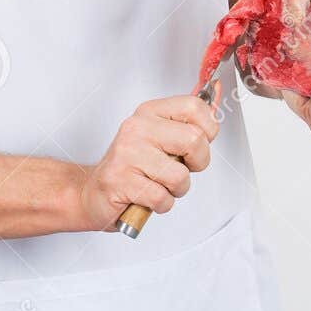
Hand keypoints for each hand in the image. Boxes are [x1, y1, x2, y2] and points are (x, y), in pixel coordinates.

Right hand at [79, 94, 218, 230]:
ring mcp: (128, 153)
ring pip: (180, 176)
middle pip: (195, 140)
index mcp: (150, 112)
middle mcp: (138, 128)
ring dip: (176, 190)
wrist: (93, 192)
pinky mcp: (121, 180)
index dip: (208, 130)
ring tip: (158, 185)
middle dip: (197, 163)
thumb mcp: (158, 138)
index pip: (194, 106)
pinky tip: (146, 197)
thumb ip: (186, 126)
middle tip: (180, 168)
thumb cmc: (131, 167)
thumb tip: (217, 106)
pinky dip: (161, 204)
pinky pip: (162, 198)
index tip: (197, 144)